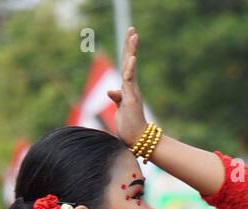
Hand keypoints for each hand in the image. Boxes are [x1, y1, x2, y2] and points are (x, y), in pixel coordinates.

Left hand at [107, 27, 149, 146]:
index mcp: (128, 88)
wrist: (137, 140)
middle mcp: (131, 87)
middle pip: (129, 61)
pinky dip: (130, 68)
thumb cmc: (129, 126)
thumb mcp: (120, 109)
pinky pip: (130, 80)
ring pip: (130, 66)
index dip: (127, 51)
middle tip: (133, 28)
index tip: (130, 36)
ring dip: (131, 50)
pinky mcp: (131, 98)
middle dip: (130, 44)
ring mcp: (132, 91)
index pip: (126, 65)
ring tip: (133, 35)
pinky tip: (131, 58)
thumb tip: (110, 90)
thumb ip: (117, 98)